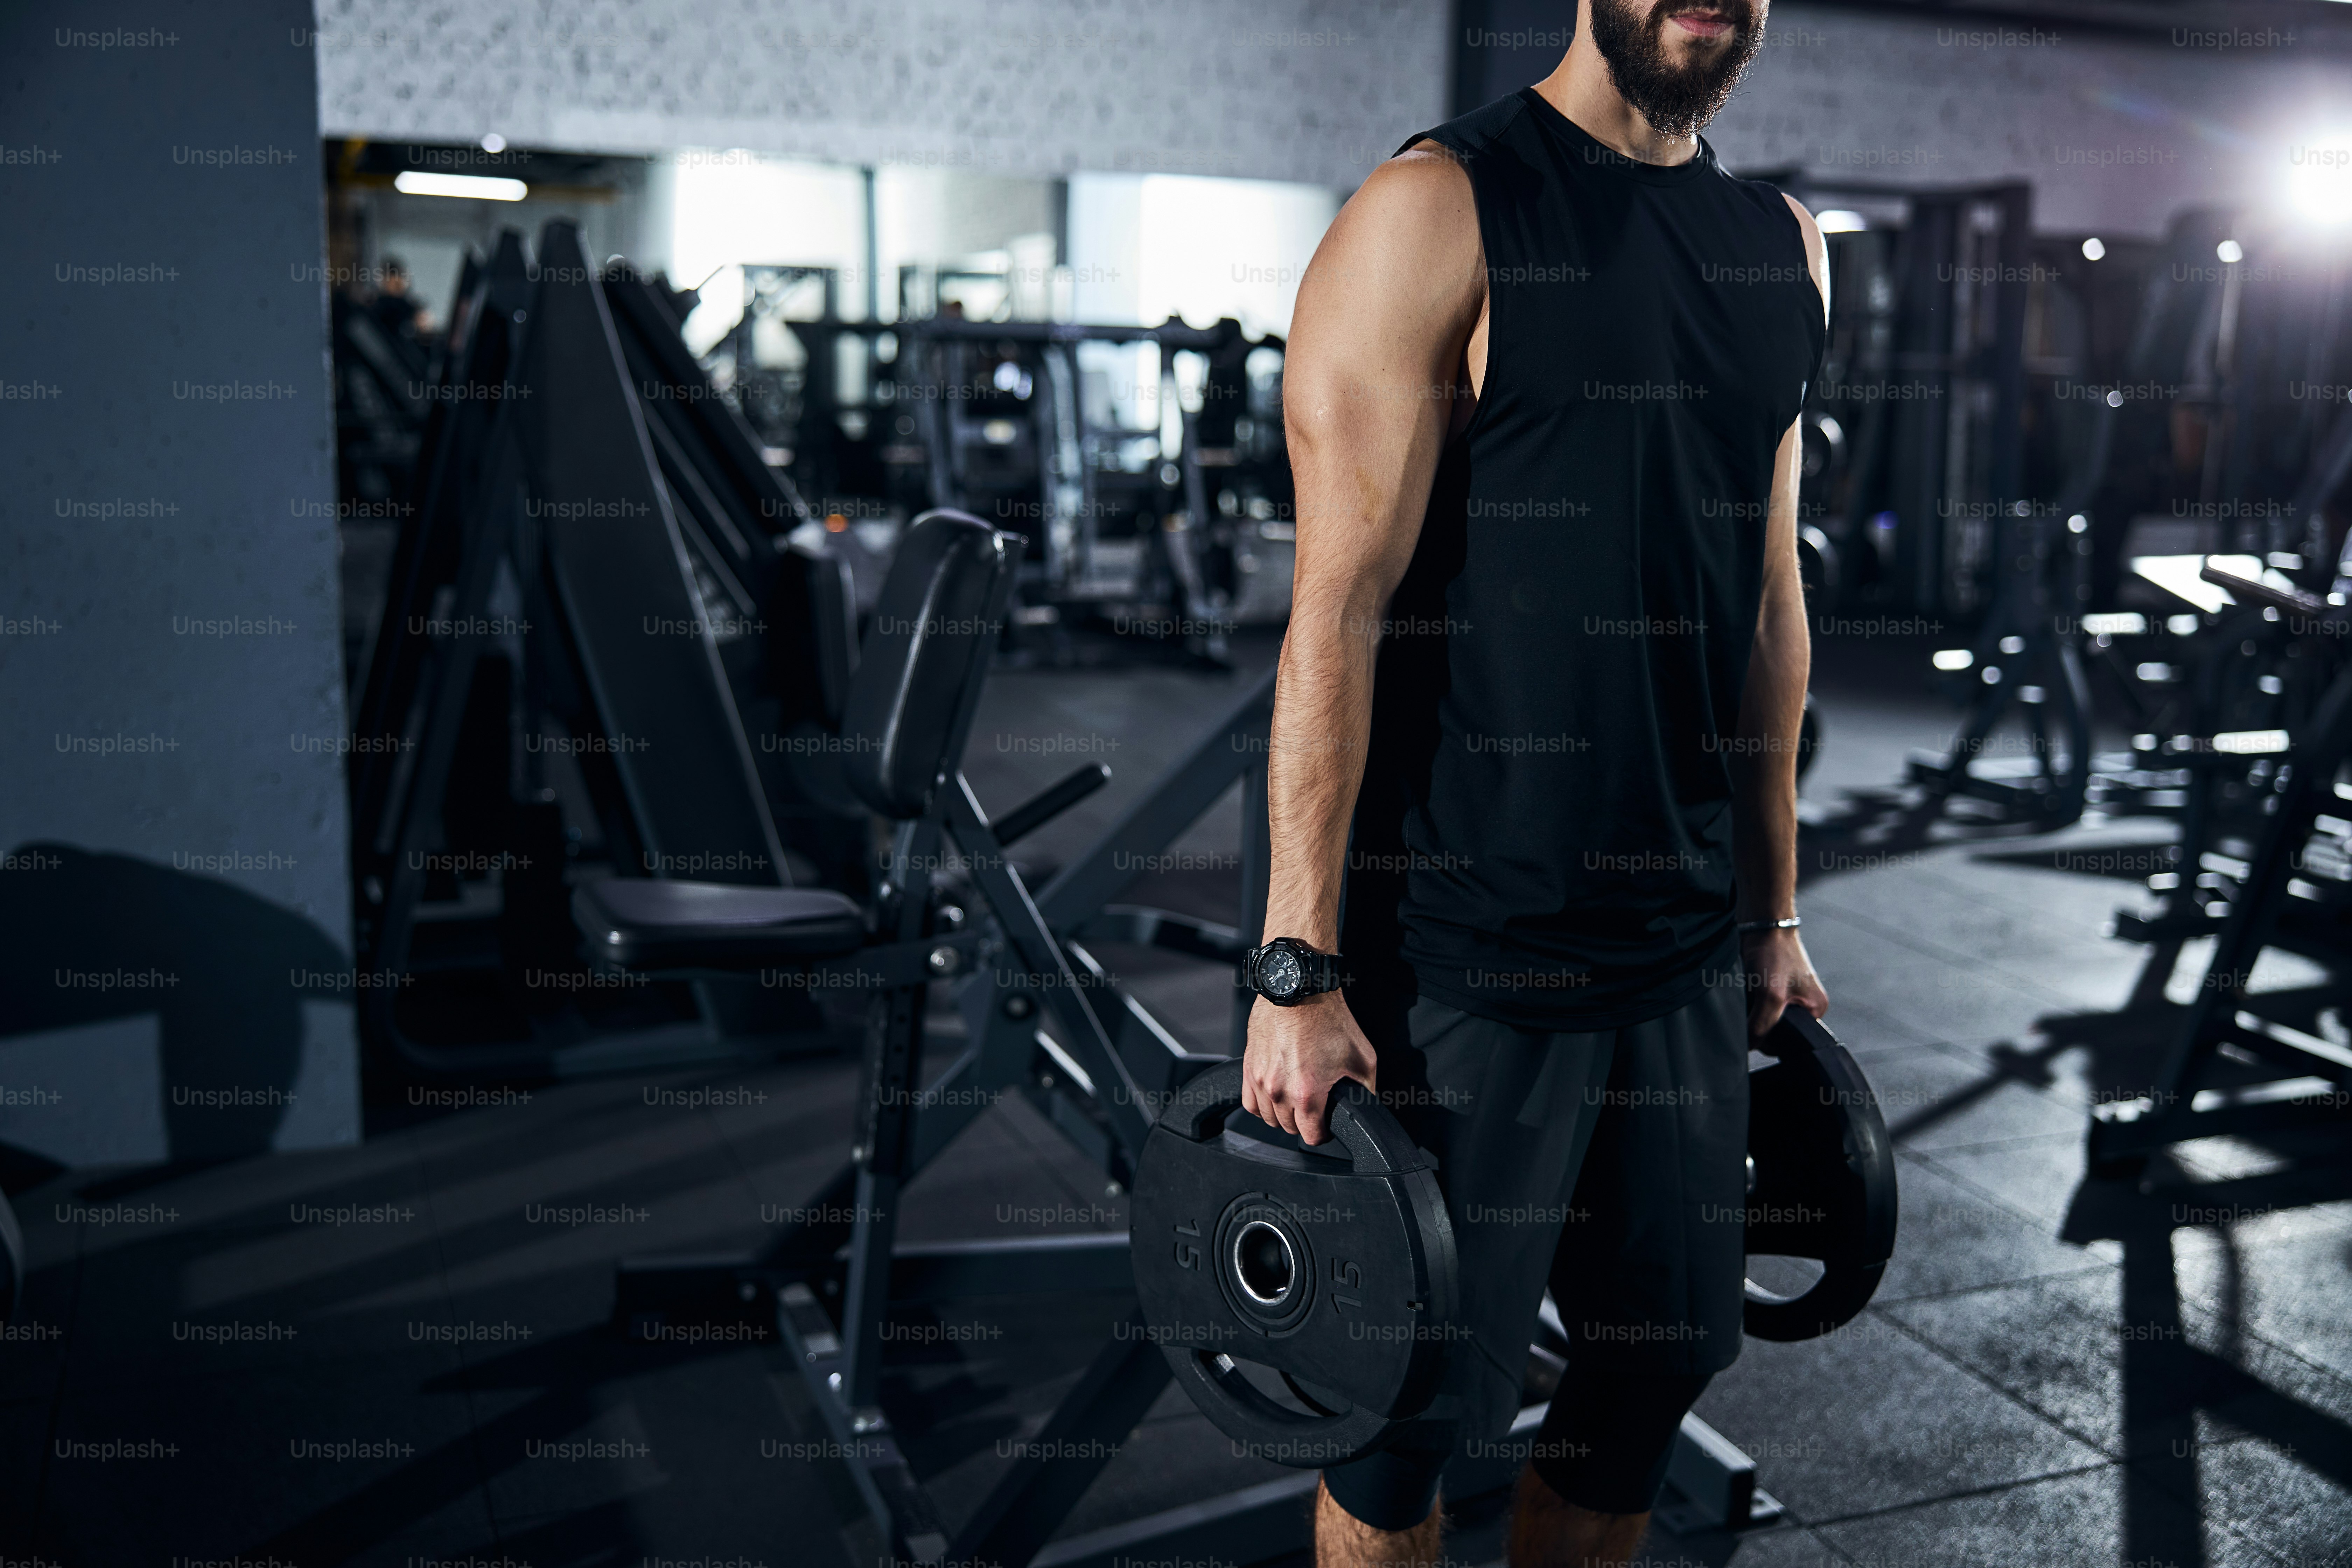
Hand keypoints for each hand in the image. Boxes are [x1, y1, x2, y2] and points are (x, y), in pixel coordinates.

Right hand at [1243, 990, 1377, 1144]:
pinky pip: (1249, 1102)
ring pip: (1268, 1117)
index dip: (1323, 1134)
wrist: (1300, 988)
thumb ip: (1365, 1090)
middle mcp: (1279, 1089)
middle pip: (1288, 1127)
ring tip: (1296, 1101)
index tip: (1327, 1126)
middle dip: (1304, 1122)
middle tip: (1316, 1108)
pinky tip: (1274, 1097)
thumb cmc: (1328, 1018)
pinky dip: (1261, 1105)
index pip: (1311, 1135)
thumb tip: (1368, 1107)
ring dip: (1283, 1114)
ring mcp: (1260, 1078)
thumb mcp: (1363, 1057)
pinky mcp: (1249, 1066)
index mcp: (1307, 1092)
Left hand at [1742, 926, 1826, 1035]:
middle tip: (1750, 1006)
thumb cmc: (1774, 953)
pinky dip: (1746, 1000)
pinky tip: (1743, 989)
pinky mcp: (1769, 984)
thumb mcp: (1771, 996)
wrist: (1761, 921)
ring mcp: (1786, 994)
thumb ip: (1762, 1025)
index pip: (1790, 1041)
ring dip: (1750, 1011)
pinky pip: (1754, 1004)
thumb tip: (1749, 1047)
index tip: (1753, 1029)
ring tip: (1747, 994)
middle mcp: (1803, 1004)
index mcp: (1815, 1009)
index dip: (1768, 1040)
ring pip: (1761, 1017)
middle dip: (1758, 1022)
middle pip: (1774, 1030)